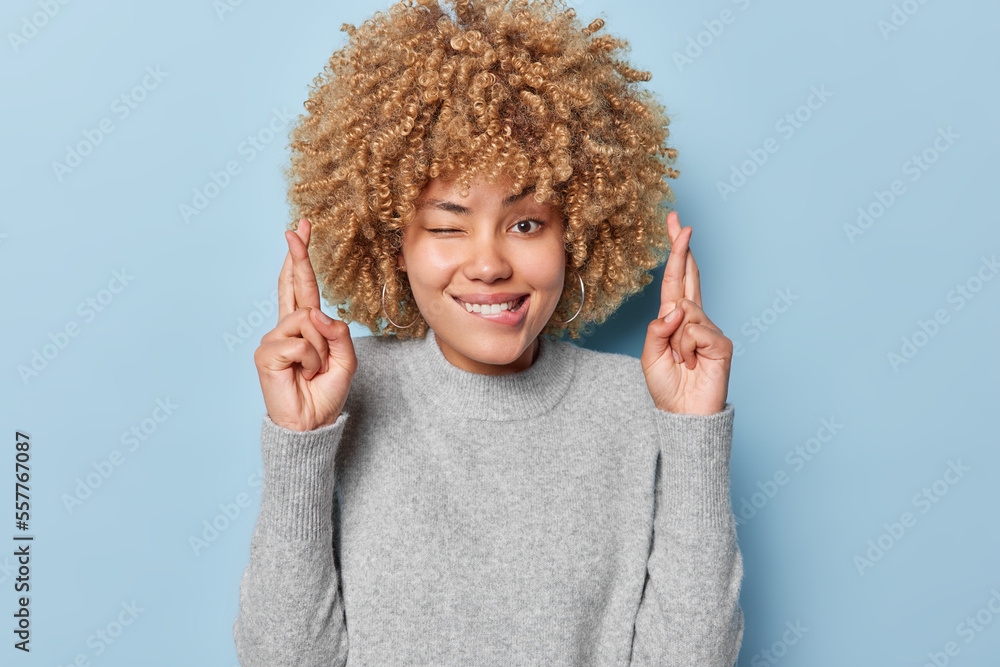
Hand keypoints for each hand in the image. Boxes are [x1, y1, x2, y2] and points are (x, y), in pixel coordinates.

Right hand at [253, 218, 356, 430]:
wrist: (312, 423)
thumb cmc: (325, 393)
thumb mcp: (345, 360)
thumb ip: (339, 333)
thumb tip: (318, 313)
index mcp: (304, 326)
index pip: (302, 286)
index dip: (300, 259)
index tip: (300, 230)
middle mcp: (286, 328)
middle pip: (292, 285)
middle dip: (297, 255)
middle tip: (297, 226)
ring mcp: (273, 339)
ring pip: (308, 320)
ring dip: (321, 348)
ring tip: (315, 369)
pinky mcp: (266, 353)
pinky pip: (301, 342)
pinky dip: (312, 359)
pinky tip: (304, 373)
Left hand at [640, 211, 731, 414]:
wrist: (683, 414)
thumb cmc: (667, 385)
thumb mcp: (650, 353)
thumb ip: (658, 328)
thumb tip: (677, 308)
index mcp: (675, 319)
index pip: (676, 280)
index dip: (677, 253)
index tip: (676, 225)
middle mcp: (695, 319)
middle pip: (689, 276)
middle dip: (682, 249)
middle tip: (680, 221)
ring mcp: (710, 329)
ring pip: (684, 312)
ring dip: (675, 340)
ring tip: (681, 361)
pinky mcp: (721, 343)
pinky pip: (695, 331)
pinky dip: (687, 348)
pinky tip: (693, 364)